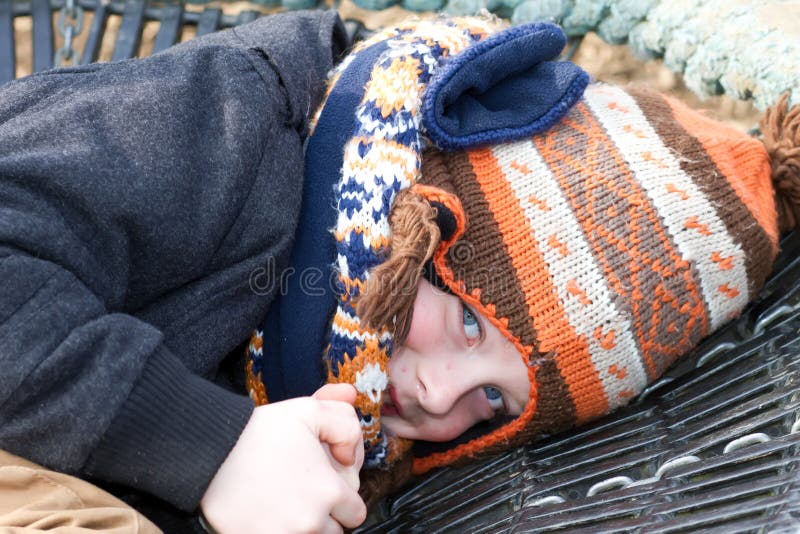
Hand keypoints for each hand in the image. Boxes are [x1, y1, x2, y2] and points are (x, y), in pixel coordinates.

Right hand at [200, 384, 365, 533]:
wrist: (208, 453)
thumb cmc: (257, 433)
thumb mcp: (308, 410)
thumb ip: (343, 423)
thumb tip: (351, 451)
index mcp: (328, 492)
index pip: (355, 511)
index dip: (342, 498)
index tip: (326, 486)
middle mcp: (310, 522)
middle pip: (334, 531)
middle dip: (325, 516)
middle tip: (303, 494)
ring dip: (303, 527)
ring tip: (283, 504)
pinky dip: (278, 530)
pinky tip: (267, 515)